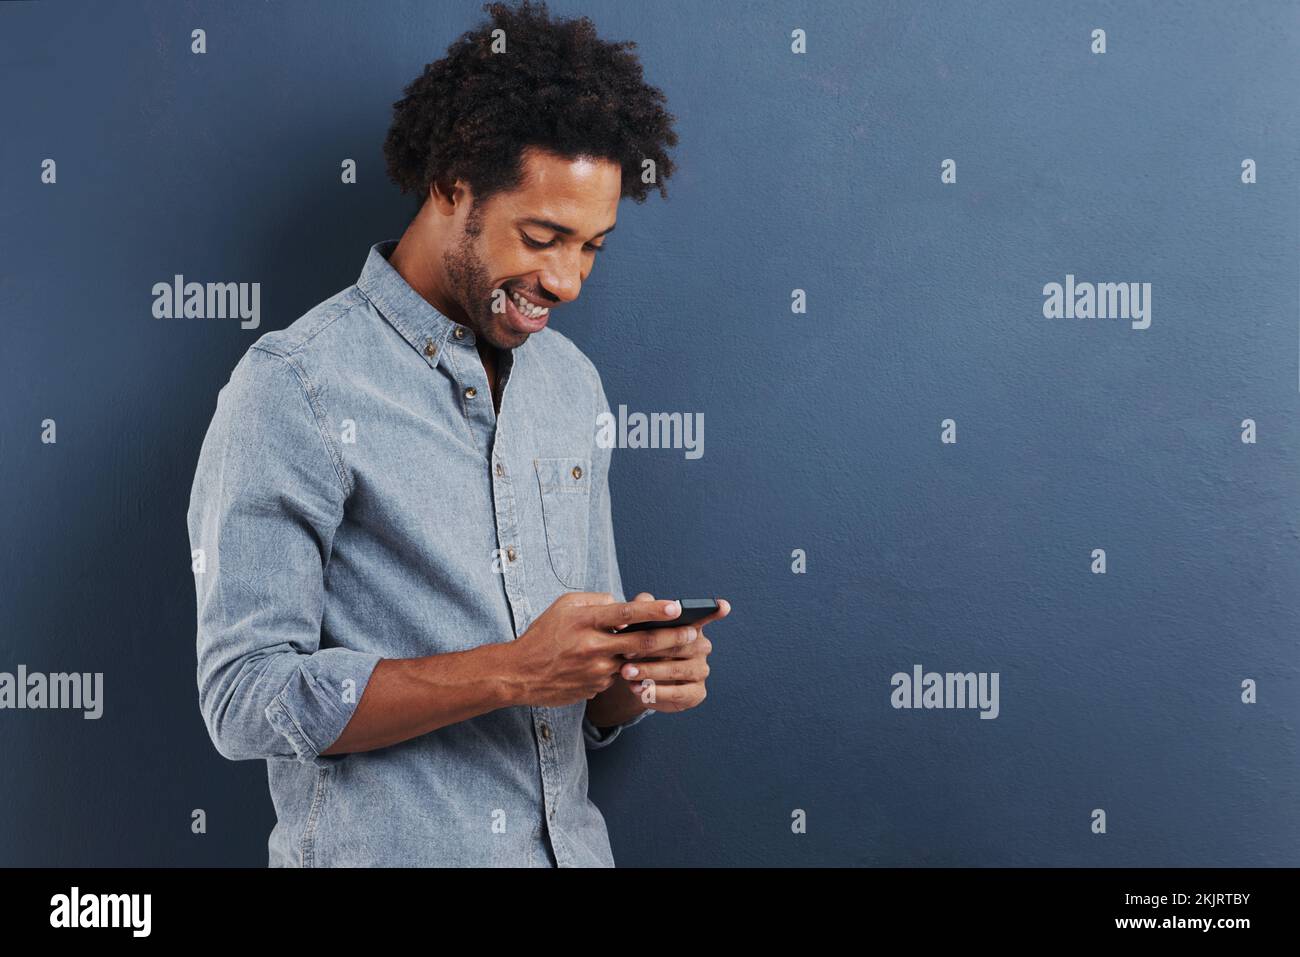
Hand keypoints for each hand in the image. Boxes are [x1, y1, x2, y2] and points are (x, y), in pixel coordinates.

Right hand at [506, 591, 689, 706]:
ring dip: (648, 658)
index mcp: (586, 620)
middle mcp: (593, 646)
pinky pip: (616, 675)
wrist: (519, 674)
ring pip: (631, 661)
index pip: (628, 613)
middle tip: (693, 635)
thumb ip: (596, 601)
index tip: (677, 607)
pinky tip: (610, 665)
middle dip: (671, 638)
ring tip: (666, 649)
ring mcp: (595, 671)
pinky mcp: (595, 688)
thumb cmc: (543, 634)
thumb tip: (621, 603)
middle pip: (641, 643)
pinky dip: (619, 668)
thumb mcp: (564, 606)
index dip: (655, 610)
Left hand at [614, 592, 729, 712]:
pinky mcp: (696, 693)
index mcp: (692, 626)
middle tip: (626, 651)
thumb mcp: (637, 627)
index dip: (715, 611)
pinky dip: (656, 692)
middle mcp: (701, 647)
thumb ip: (641, 609)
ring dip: (649, 671)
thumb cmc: (641, 647)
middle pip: (678, 644)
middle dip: (651, 648)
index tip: (722, 606)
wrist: (638, 681)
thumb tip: (638, 603)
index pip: (707, 615)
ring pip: (676, 669)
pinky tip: (638, 689)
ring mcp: (701, 671)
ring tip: (626, 672)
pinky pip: (677, 693)